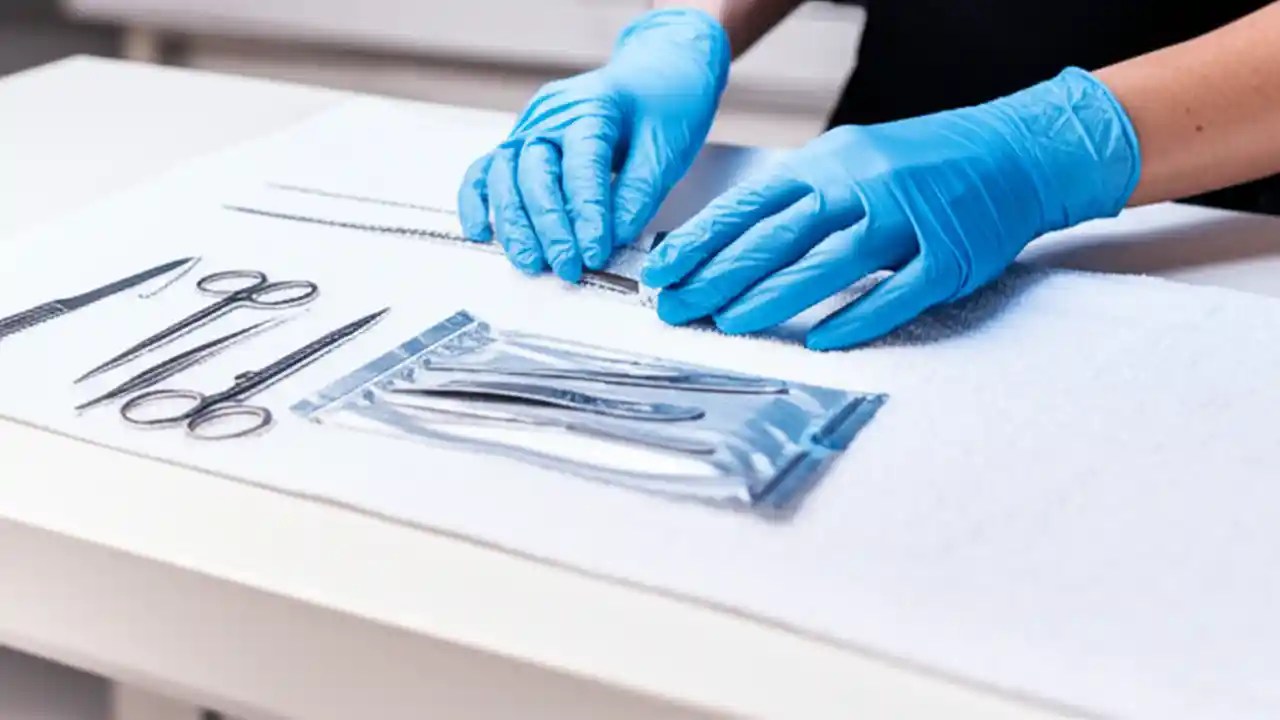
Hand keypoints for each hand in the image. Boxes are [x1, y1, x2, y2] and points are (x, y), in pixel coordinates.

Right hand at [457, 8, 729, 281]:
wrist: (654, 75)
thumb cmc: (664, 108)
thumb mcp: (666, 149)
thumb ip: (638, 193)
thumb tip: (611, 238)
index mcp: (593, 108)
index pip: (581, 166)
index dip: (586, 214)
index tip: (596, 253)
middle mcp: (550, 115)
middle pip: (535, 174)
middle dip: (549, 228)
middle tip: (567, 268)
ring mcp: (528, 127)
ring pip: (504, 176)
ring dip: (514, 224)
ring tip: (532, 264)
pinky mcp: (518, 143)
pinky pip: (485, 172)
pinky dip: (477, 203)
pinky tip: (480, 233)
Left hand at [642, 68, 1140, 349]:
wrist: (1015, 152)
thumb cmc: (920, 164)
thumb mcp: (849, 161)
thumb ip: (797, 199)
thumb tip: (729, 240)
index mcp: (830, 164)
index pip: (751, 204)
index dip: (701, 240)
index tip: (661, 270)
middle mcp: (864, 186)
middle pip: (779, 235)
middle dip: (720, 274)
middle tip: (678, 307)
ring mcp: (909, 221)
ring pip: (830, 263)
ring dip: (774, 296)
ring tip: (729, 323)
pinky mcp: (949, 258)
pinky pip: (898, 293)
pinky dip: (858, 317)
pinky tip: (821, 340)